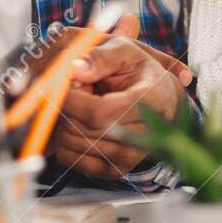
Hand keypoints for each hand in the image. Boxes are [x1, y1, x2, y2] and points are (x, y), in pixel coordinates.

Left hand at [54, 31, 193, 181]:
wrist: (158, 100)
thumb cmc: (140, 73)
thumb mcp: (125, 52)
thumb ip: (100, 57)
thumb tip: (74, 70)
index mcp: (153, 102)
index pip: (100, 112)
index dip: (73, 99)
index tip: (63, 85)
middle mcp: (146, 136)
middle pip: (84, 129)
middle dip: (70, 107)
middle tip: (80, 91)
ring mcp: (130, 157)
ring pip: (74, 144)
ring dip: (67, 122)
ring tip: (85, 106)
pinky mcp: (114, 170)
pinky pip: (71, 158)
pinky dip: (66, 140)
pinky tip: (82, 124)